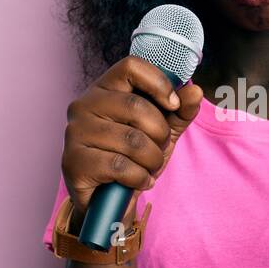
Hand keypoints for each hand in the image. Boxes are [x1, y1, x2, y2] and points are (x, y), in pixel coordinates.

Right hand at [61, 55, 203, 226]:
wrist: (109, 201)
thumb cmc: (133, 158)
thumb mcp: (162, 131)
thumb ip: (179, 110)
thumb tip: (195, 91)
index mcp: (104, 89)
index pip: (131, 66)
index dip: (159, 83)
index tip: (172, 105)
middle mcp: (83, 105)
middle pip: (136, 107)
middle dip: (159, 134)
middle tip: (158, 149)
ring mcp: (75, 133)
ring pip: (131, 141)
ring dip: (152, 161)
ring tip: (148, 169)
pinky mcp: (73, 162)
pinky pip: (120, 166)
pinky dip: (139, 178)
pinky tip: (138, 181)